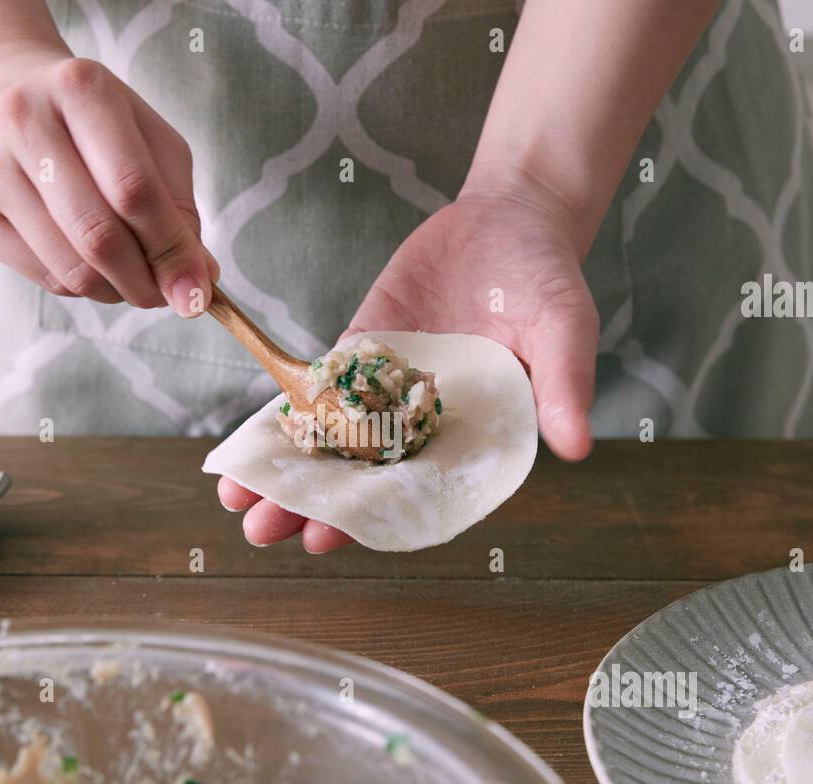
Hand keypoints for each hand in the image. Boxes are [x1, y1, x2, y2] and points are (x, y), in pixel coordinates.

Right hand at [0, 41, 215, 313]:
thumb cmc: (90, 122)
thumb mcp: (148, 139)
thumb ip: (179, 207)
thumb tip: (196, 284)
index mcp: (80, 89)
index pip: (134, 189)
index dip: (172, 249)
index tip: (199, 291)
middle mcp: (24, 122)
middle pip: (98, 235)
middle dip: (145, 282)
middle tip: (168, 295)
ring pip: (70, 269)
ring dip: (116, 292)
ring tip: (134, 280)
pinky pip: (45, 278)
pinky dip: (83, 288)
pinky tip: (93, 267)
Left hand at [219, 168, 600, 551]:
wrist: (509, 217)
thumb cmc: (546, 276)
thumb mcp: (564, 326)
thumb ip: (562, 384)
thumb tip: (576, 446)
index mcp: (476, 438)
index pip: (419, 493)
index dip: (372, 518)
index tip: (328, 537)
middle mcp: (427, 426)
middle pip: (364, 480)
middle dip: (313, 504)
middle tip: (263, 529)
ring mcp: (388, 391)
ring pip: (332, 444)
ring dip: (288, 472)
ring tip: (236, 498)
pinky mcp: (362, 353)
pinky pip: (319, 391)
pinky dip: (284, 416)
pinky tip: (247, 438)